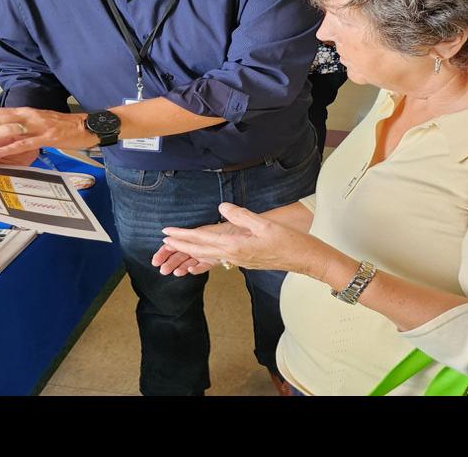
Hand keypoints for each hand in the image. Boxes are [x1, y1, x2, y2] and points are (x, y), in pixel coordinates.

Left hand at [0, 107, 94, 162]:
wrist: (87, 126)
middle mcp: (27, 115)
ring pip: (5, 130)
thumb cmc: (62, 128)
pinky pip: (23, 142)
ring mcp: (37, 125)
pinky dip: (6, 148)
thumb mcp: (37, 123)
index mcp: (24, 111)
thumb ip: (19, 128)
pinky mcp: (47, 136)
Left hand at [161, 203, 334, 276]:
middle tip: (162, 241)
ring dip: (191, 252)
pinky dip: (206, 256)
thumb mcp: (265, 224)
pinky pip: (219, 259)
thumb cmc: (288, 241)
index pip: (202, 241)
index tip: (166, 233)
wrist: (305, 259)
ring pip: (209, 256)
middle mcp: (234, 256)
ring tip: (177, 249)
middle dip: (180, 246)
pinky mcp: (246, 261)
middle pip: (201, 251)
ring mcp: (240, 260)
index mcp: (235, 246)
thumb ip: (241, 215)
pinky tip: (204, 256)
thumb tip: (222, 207)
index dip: (182, 236)